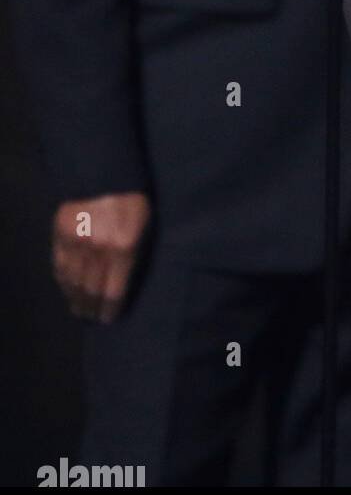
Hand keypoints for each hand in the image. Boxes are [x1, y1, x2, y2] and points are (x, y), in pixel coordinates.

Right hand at [52, 192, 151, 322]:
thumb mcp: (146, 229)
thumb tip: (127, 286)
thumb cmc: (135, 203)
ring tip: (80, 309)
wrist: (106, 175)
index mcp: (124, 248)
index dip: (110, 310)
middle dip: (93, 308)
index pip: (113, 292)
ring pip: (73, 283)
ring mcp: (77, 242)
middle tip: (93, 317)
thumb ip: (137, 257)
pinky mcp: (60, 235)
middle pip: (91, 291)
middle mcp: (98, 249)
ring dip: (76, 299)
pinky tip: (69, 290)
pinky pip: (60, 267)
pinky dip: (64, 282)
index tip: (109, 319)